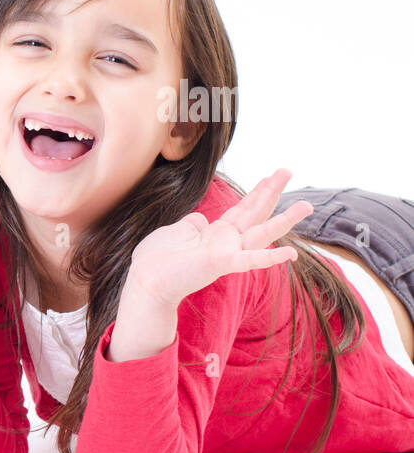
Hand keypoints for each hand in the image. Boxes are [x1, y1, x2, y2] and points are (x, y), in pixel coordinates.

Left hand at [125, 168, 313, 309]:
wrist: (145, 283)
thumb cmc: (156, 260)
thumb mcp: (175, 233)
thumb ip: (191, 225)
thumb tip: (201, 220)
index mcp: (215, 234)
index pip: (242, 210)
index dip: (256, 192)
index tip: (271, 175)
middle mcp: (226, 242)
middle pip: (255, 212)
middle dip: (271, 191)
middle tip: (288, 169)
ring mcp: (227, 253)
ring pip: (262, 233)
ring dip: (285, 220)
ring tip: (307, 206)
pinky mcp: (221, 264)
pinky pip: (249, 260)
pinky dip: (270, 257)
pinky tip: (291, 254)